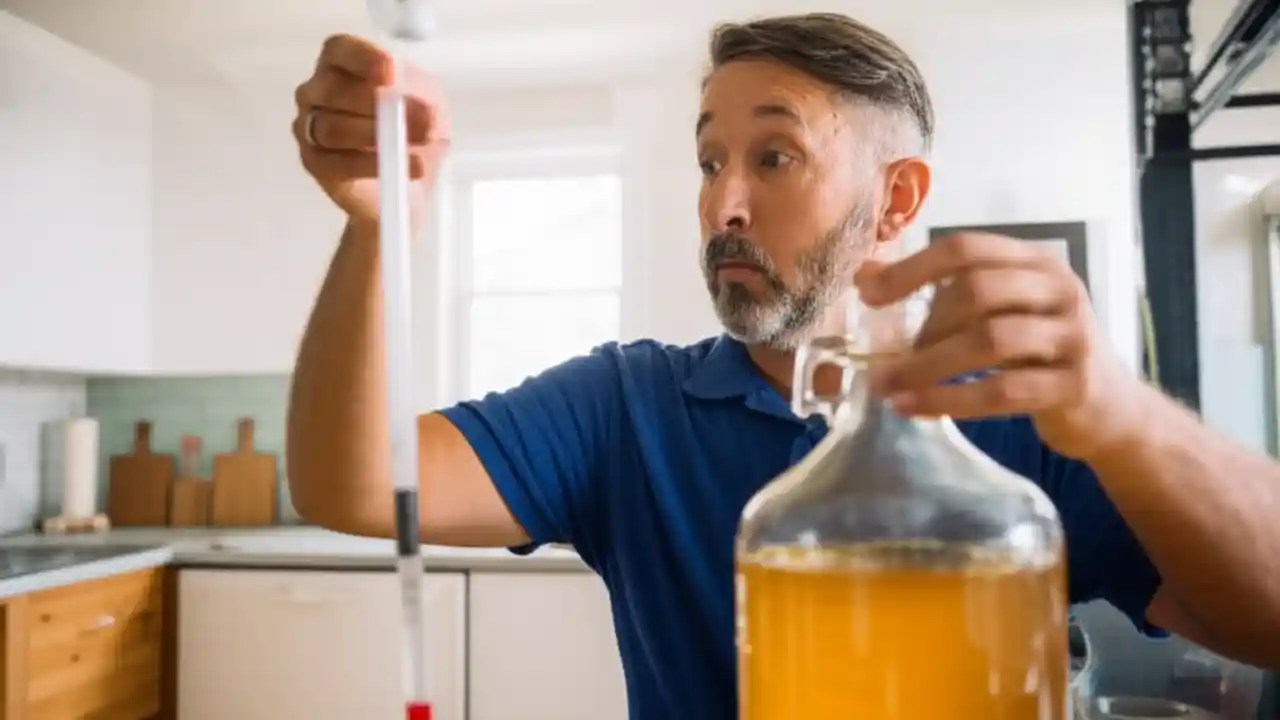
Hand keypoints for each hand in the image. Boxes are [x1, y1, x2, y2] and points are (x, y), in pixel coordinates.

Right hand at [292, 34, 451, 222]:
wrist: (412, 176)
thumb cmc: (413, 125)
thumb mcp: (426, 99)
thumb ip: (414, 89)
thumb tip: (400, 91)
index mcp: (342, 64)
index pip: (340, 50)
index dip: (363, 58)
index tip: (391, 70)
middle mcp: (317, 91)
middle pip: (334, 90)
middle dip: (381, 104)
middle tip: (426, 120)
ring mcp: (310, 127)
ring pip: (333, 128)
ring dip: (378, 135)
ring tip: (420, 144)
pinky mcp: (316, 163)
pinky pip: (339, 163)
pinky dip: (374, 165)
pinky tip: (410, 167)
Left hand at [855, 232, 1145, 460]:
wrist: (1110, 408)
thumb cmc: (1039, 354)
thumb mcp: (999, 314)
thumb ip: (943, 292)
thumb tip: (865, 274)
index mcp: (1035, 263)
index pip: (967, 248)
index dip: (913, 268)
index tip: (866, 294)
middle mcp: (1059, 290)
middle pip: (978, 290)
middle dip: (921, 325)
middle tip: (883, 358)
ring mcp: (1072, 337)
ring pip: (989, 341)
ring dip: (927, 367)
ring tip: (886, 387)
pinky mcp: (1073, 385)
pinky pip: (1002, 391)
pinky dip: (950, 401)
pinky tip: (914, 409)